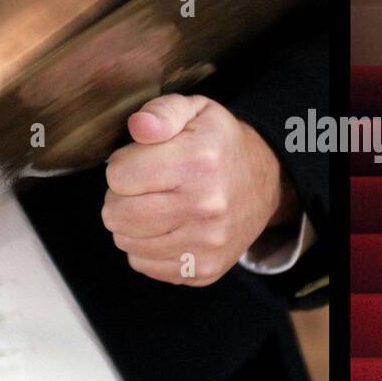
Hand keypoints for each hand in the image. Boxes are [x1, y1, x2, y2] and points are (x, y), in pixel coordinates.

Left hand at [101, 93, 298, 285]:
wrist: (265, 183)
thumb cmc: (219, 145)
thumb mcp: (195, 111)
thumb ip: (161, 112)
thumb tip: (140, 126)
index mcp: (197, 162)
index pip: (117, 175)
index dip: (123, 165)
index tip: (142, 163)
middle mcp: (204, 206)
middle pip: (116, 214)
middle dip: (121, 197)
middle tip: (144, 188)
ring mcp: (206, 244)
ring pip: (126, 243)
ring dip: (132, 225)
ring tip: (155, 207)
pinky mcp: (204, 269)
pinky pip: (144, 265)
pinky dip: (147, 248)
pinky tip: (166, 229)